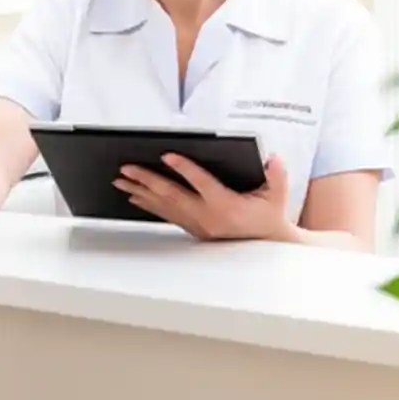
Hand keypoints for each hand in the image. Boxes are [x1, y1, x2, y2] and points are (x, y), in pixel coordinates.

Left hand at [113, 153, 291, 241]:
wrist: (265, 244)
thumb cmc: (269, 215)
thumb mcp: (278, 195)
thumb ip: (276, 175)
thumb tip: (273, 158)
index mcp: (225, 205)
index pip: (202, 183)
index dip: (184, 168)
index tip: (167, 155)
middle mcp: (206, 216)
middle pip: (172, 194)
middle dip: (147, 179)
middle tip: (127, 167)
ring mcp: (196, 224)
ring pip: (163, 205)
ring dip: (140, 191)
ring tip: (120, 180)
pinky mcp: (191, 228)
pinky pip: (165, 215)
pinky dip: (148, 204)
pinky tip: (134, 196)